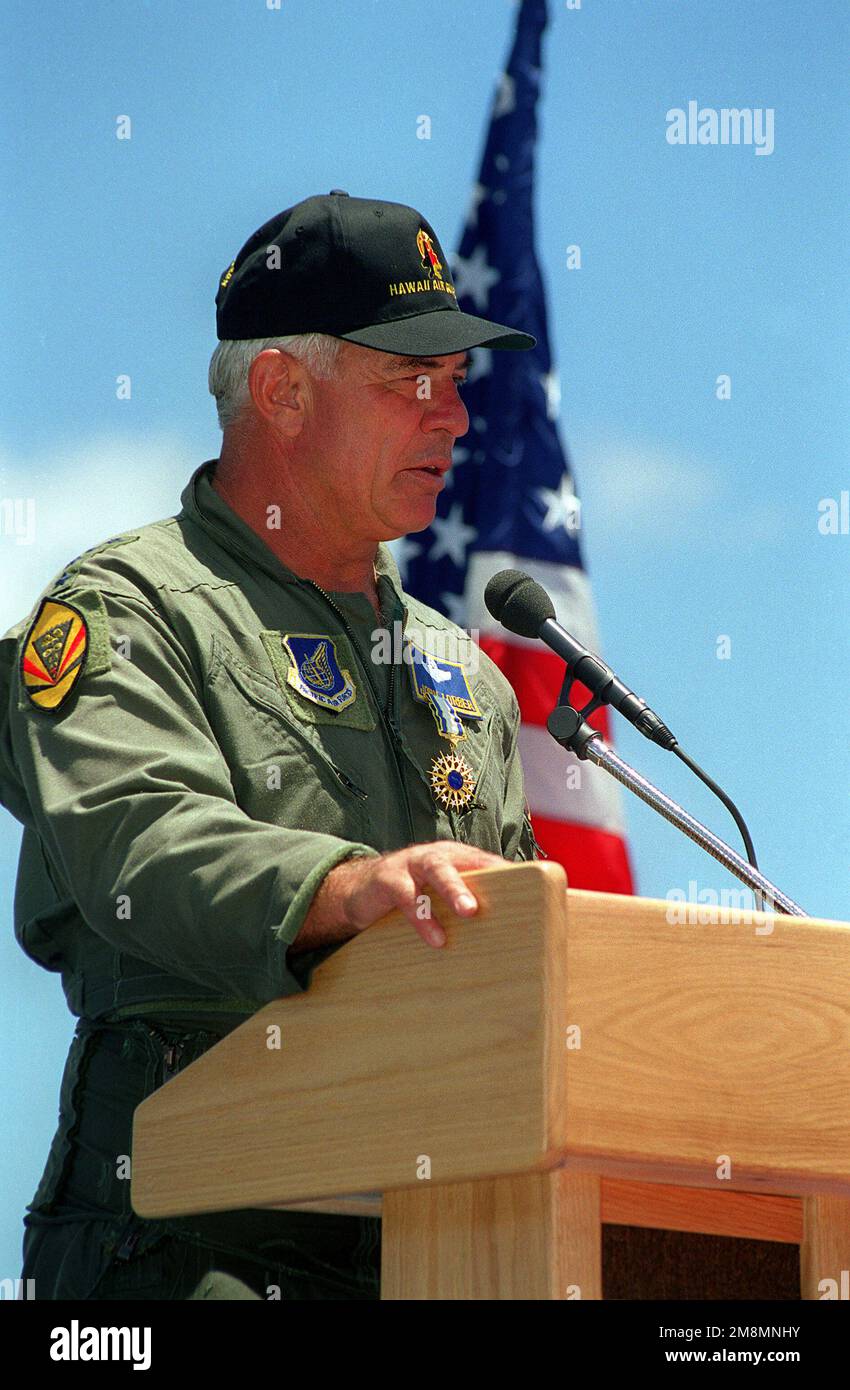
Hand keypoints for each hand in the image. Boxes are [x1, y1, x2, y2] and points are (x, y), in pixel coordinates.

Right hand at [335, 841, 507, 947]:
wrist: (362, 890)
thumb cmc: (414, 894)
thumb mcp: (441, 897)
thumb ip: (469, 905)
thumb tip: (511, 933)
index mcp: (457, 859)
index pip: (488, 863)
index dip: (512, 874)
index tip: (537, 890)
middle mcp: (438, 856)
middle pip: (465, 861)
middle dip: (487, 874)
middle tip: (507, 894)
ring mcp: (412, 864)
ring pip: (437, 870)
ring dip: (454, 888)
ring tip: (469, 911)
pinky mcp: (389, 879)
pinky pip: (407, 896)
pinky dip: (422, 917)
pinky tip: (435, 938)